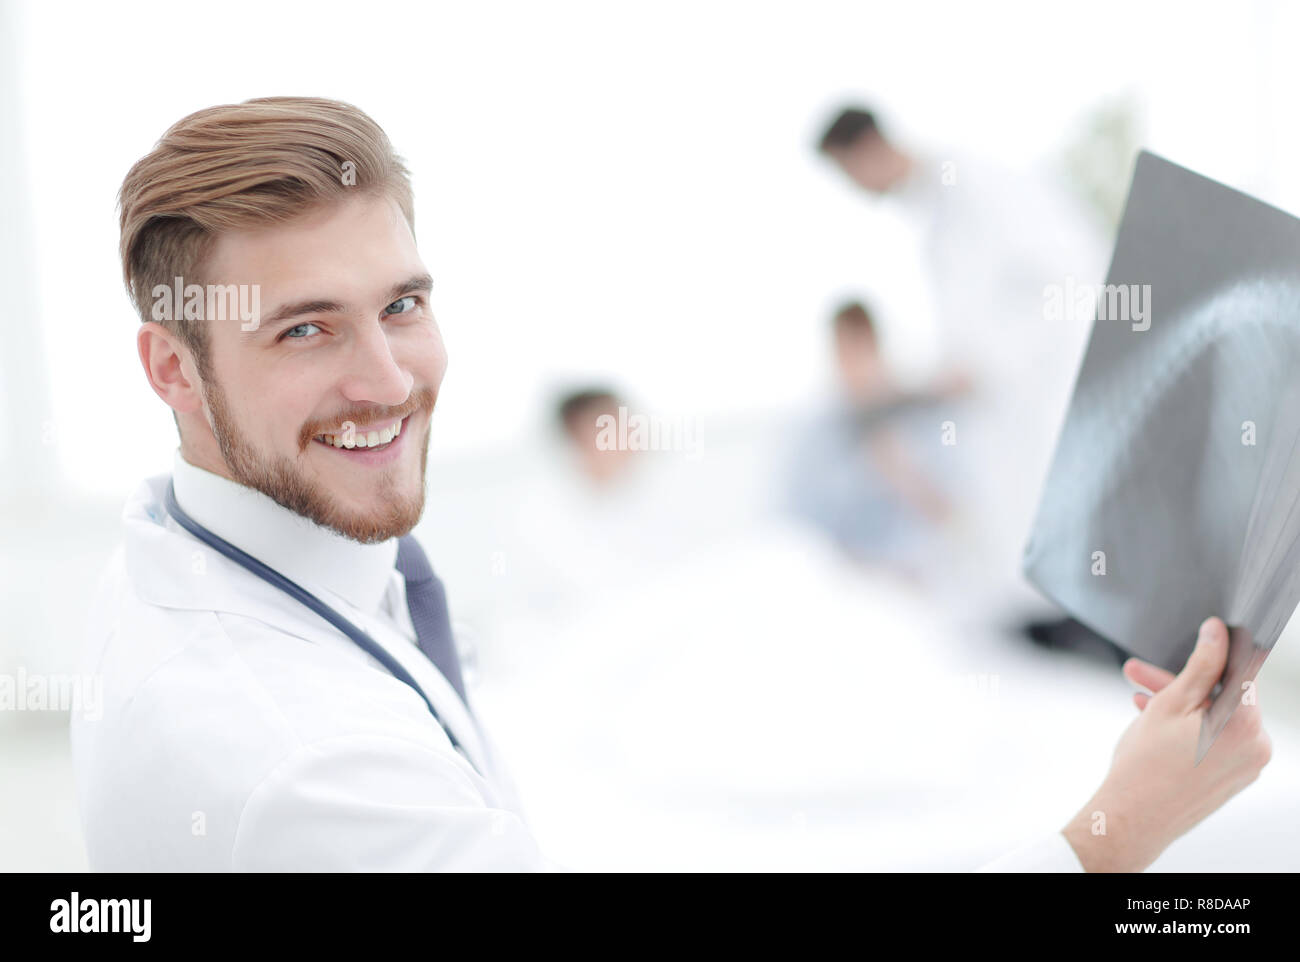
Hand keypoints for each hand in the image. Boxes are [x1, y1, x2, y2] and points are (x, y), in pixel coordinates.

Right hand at [1061, 616, 1270, 871]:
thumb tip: (1217, 632)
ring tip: (1138, 700)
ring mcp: (1247, 765)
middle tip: (1140, 673)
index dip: (1217, 649)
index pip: (1242, 669)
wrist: (1132, 820)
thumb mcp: (1169, 703)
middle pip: (1222, 695)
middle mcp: (1256, 746)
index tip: (1199, 637)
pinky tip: (1153, 722)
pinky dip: (1190, 727)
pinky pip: (1216, 739)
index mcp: (1244, 724)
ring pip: (1215, 717)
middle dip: (1180, 682)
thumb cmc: (1144, 767)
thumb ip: (1201, 664)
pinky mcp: (1233, 777)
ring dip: (1180, 704)